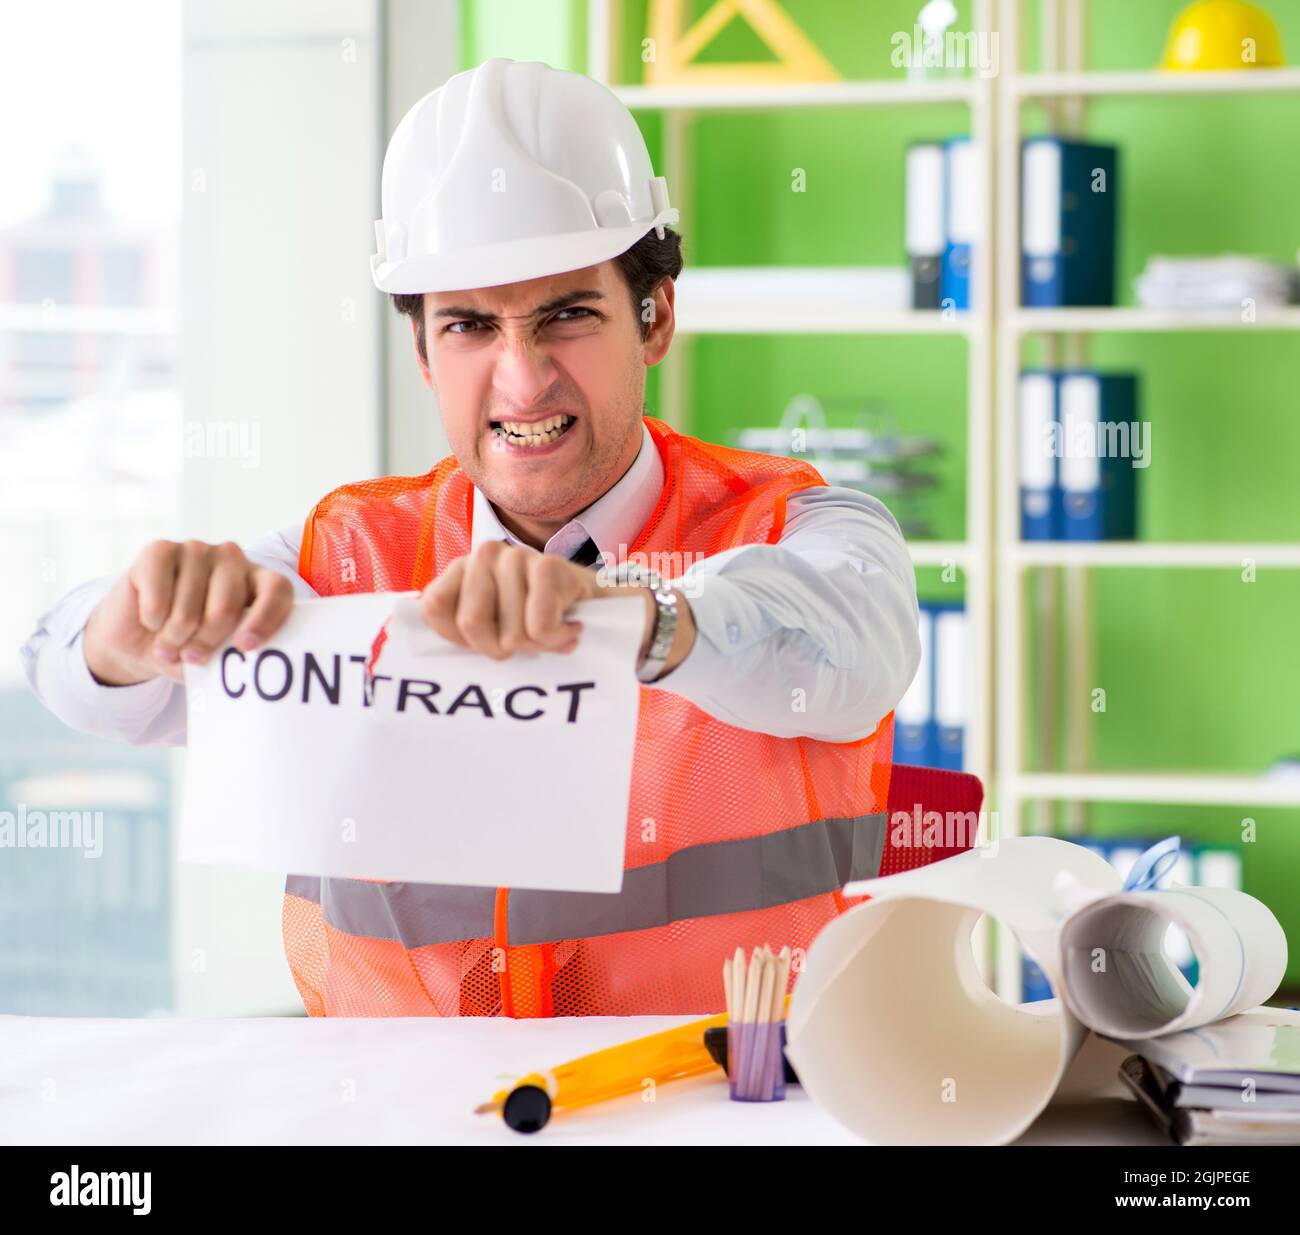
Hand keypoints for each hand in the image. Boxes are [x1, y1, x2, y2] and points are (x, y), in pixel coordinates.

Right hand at [83, 540, 295, 686]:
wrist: (141, 635)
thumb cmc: (190, 644)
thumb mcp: (217, 658)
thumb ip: (234, 657)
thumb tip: (241, 660)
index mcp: (259, 582)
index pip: (277, 590)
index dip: (265, 619)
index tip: (244, 646)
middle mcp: (232, 559)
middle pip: (227, 608)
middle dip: (205, 643)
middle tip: (192, 657)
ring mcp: (197, 550)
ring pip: (189, 608)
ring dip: (173, 638)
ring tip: (169, 643)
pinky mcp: (160, 550)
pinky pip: (158, 597)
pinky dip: (152, 619)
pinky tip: (152, 619)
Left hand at [419, 541, 695, 674]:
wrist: (605, 610)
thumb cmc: (541, 623)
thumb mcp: (494, 625)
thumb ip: (459, 630)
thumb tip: (414, 652)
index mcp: (463, 568)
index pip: (434, 608)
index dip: (458, 640)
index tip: (485, 643)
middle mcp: (484, 554)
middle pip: (471, 624)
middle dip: (500, 649)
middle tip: (524, 642)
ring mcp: (516, 556)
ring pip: (510, 633)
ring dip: (536, 647)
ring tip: (550, 633)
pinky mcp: (548, 566)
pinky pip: (538, 628)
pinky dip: (557, 641)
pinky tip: (569, 629)